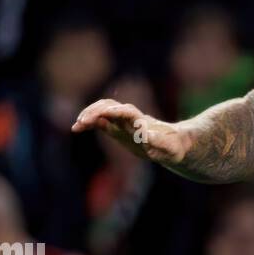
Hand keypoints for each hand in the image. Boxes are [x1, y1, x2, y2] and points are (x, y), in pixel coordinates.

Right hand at [72, 98, 189, 166]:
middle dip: (95, 112)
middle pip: (111, 106)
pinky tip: (79, 127)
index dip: (112, 112)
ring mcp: (125, 120)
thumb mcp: (170, 148)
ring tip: (77, 126)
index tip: (99, 117)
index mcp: (143, 122)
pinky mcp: (120, 126)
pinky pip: (102, 117)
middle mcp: (132, 117)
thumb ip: (159, 142)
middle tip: (80, 124)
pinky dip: (90, 119)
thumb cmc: (174, 147)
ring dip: (90, 114)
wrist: (176, 143)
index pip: (126, 112)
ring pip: (104, 108)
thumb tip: (146, 134)